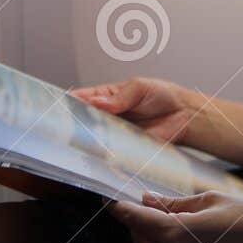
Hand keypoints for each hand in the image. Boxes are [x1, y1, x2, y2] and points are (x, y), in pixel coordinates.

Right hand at [71, 77, 202, 144]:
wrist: (184, 115)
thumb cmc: (162, 95)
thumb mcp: (139, 87)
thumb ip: (119, 97)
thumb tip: (97, 102)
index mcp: (106, 97)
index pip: (82, 99)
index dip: (69, 103)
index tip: (58, 108)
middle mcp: (107, 116)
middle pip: (84, 121)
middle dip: (75, 125)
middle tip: (67, 128)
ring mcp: (115, 133)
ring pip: (95, 139)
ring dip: (89, 141)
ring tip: (81, 143)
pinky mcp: (126, 148)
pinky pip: (111, 152)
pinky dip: (105, 155)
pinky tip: (100, 155)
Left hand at [110, 191, 242, 242]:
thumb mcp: (211, 201)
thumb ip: (174, 204)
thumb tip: (148, 200)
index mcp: (178, 235)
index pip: (136, 220)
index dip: (120, 208)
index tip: (110, 199)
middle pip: (139, 240)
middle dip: (137, 222)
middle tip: (144, 202)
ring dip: (151, 237)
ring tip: (167, 217)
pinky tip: (182, 237)